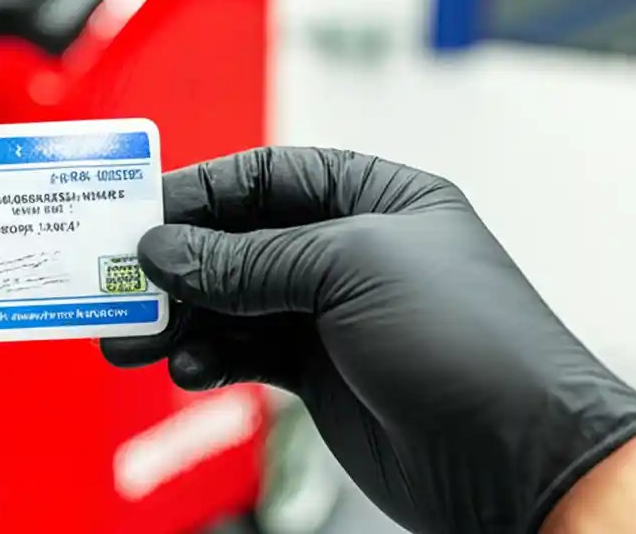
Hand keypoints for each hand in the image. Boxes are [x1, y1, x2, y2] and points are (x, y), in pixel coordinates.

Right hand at [102, 148, 635, 532]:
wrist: (515, 458)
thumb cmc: (469, 341)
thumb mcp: (351, 271)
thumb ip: (248, 260)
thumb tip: (165, 249)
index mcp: (375, 198)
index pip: (267, 177)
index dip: (200, 192)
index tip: (140, 212)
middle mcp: (351, 251)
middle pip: (238, 241)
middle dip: (176, 263)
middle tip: (120, 282)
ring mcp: (333, 314)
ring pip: (231, 302)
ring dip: (178, 318)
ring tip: (131, 338)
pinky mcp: (319, 372)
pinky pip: (244, 351)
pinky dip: (209, 357)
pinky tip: (187, 369)